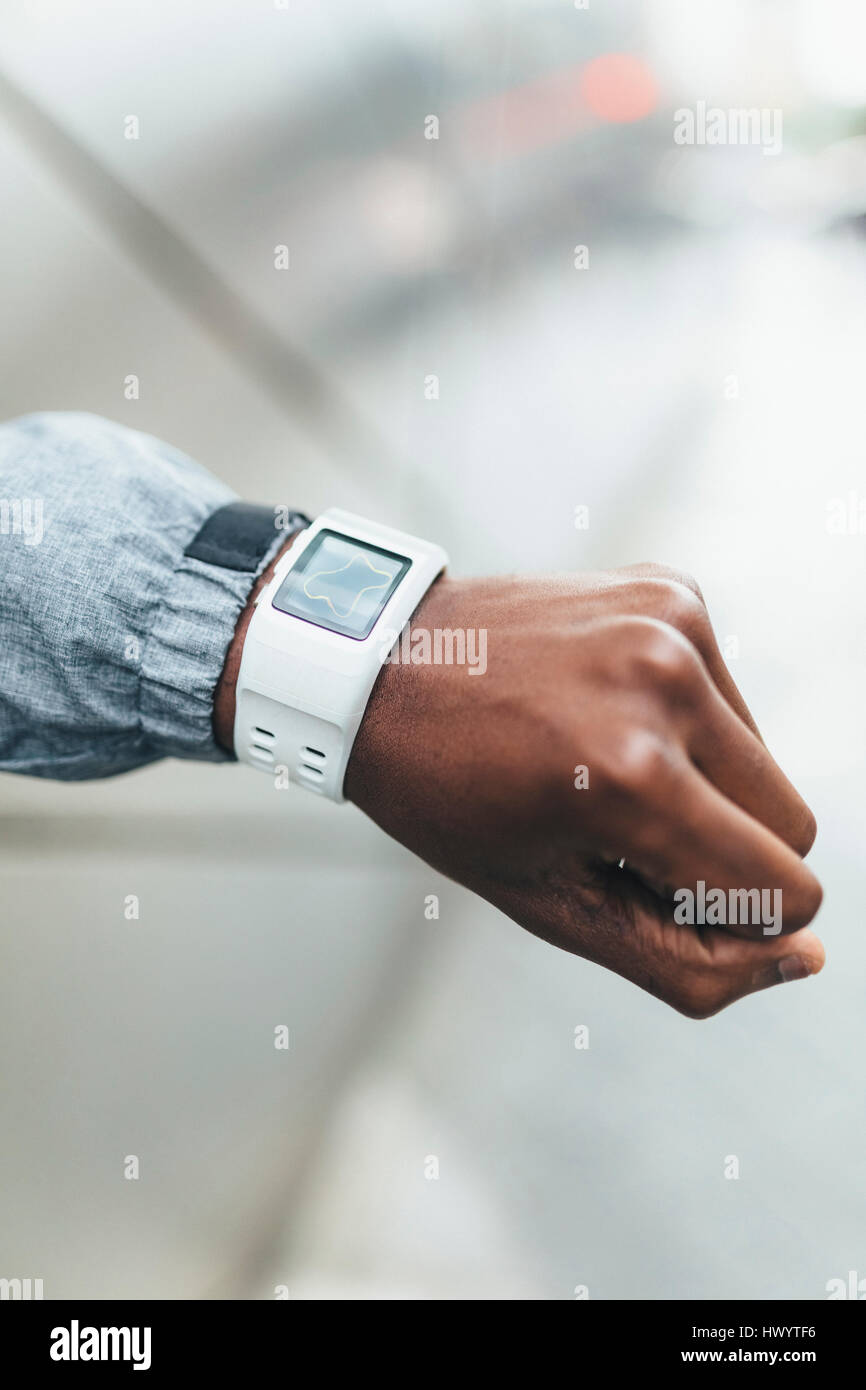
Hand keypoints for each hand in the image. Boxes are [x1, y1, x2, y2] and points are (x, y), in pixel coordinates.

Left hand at [345, 564, 823, 1017]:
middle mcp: (664, 687)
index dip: (732, 922)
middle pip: (793, 825)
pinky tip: (604, 712)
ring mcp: (671, 626)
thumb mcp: (551, 906)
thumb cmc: (449, 798)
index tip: (652, 895)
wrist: (378, 666)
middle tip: (621, 838)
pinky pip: (731, 697)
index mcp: (630, 779)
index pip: (784, 891)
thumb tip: (809, 957)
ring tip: (604, 769)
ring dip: (707, 787)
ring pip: (766, 762)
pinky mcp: (671, 591)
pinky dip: (686, 724)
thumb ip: (686, 961)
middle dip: (726, 854)